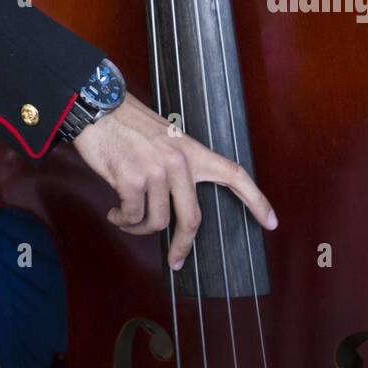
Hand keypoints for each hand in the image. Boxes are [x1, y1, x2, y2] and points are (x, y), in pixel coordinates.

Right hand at [70, 92, 277, 271]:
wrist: (96, 107)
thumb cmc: (126, 124)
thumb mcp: (164, 139)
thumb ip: (177, 166)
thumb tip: (176, 202)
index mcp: (191, 150)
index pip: (233, 174)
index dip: (256, 200)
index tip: (271, 222)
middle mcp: (178, 161)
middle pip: (192, 219)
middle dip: (182, 246)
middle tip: (175, 260)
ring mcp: (156, 170)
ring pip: (156, 222)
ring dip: (139, 227)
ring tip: (125, 217)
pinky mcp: (132, 178)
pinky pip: (132, 216)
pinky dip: (122, 220)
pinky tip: (115, 212)